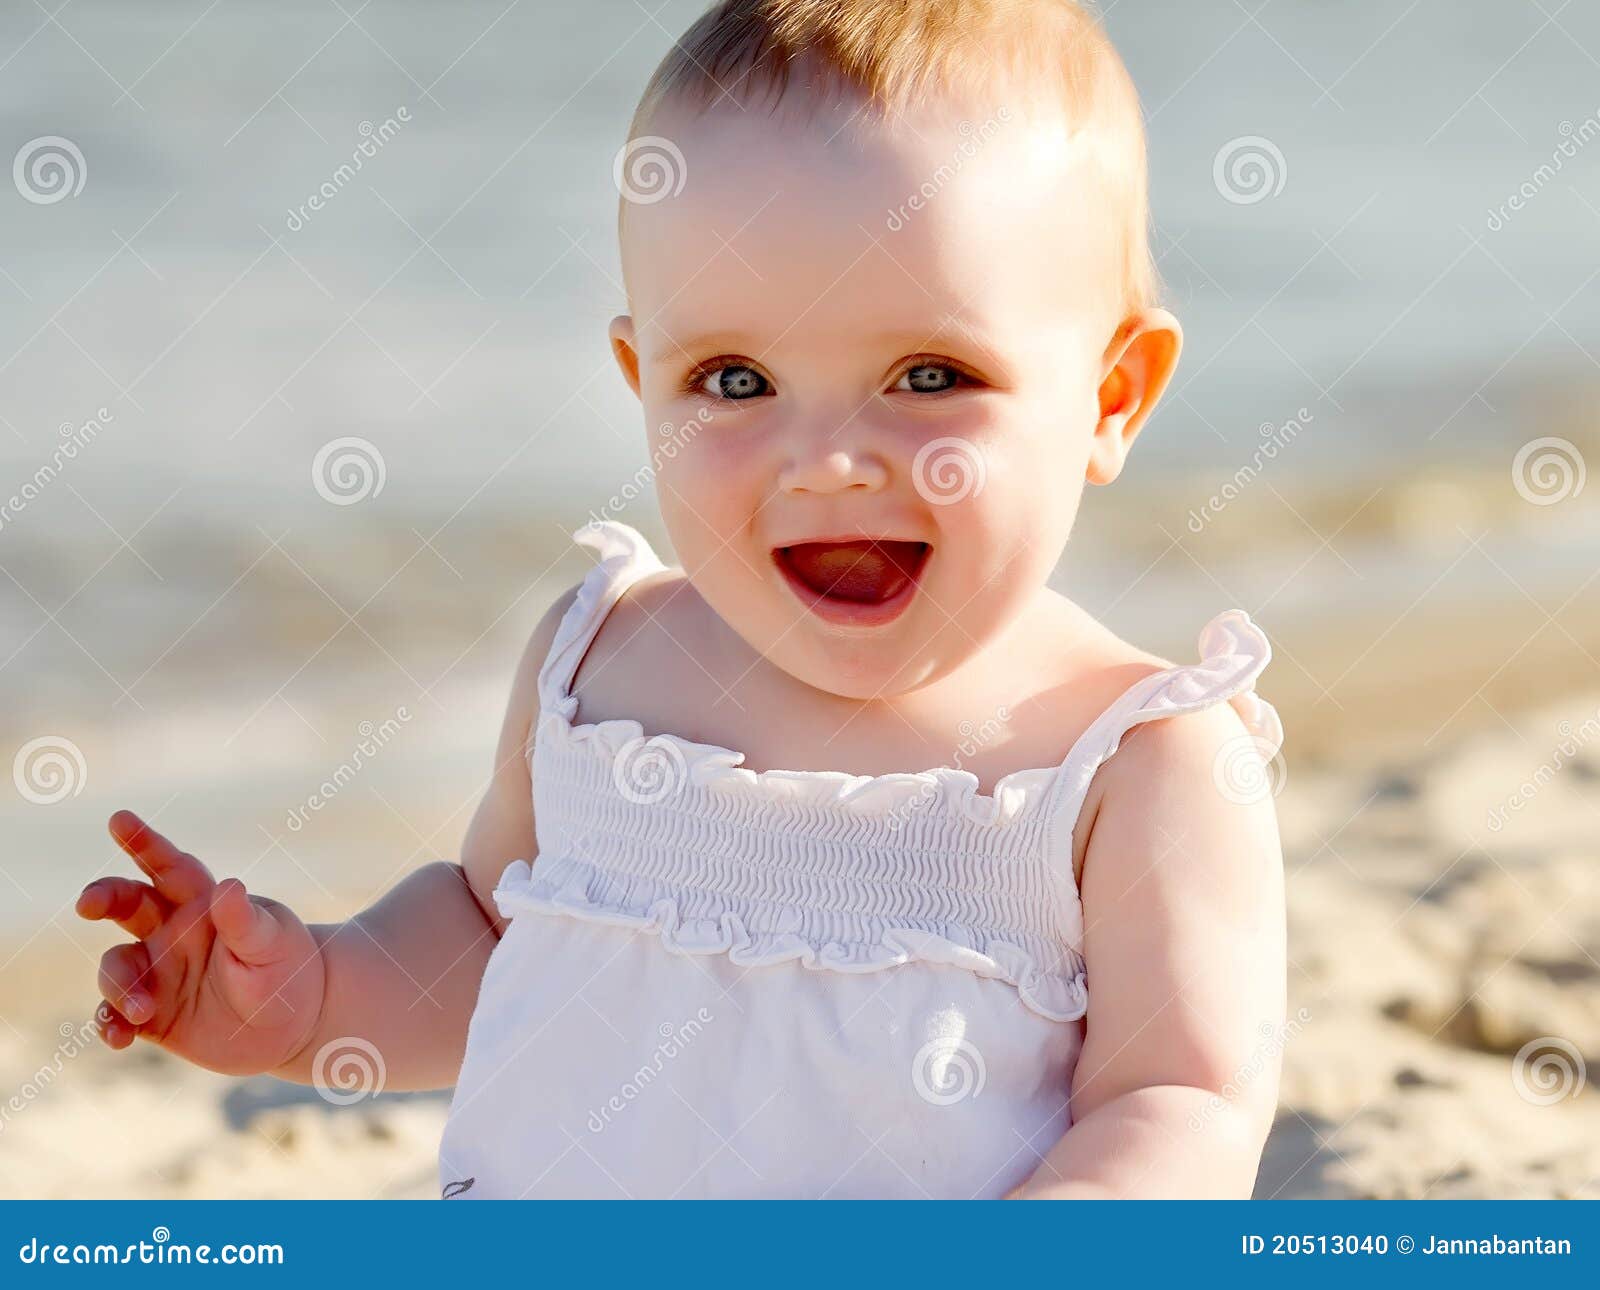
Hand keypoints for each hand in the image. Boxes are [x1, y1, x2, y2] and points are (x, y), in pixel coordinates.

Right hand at [76, 810, 326, 1075]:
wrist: (296, 1022)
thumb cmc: (289, 968)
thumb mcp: (273, 942)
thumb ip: (246, 919)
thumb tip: (228, 885)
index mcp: (203, 904)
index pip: (170, 867)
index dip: (144, 842)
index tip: (119, 819)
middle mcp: (172, 933)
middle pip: (126, 904)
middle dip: (103, 897)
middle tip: (88, 904)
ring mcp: (158, 973)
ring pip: (117, 966)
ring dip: (119, 985)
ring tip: (141, 1010)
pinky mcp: (152, 1015)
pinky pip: (115, 1015)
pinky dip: (109, 1024)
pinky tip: (118, 1037)